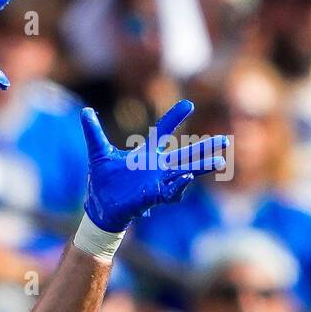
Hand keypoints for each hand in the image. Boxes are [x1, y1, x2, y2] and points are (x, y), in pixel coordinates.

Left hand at [81, 100, 228, 232]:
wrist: (99, 207)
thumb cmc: (102, 182)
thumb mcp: (97, 154)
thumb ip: (94, 133)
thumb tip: (85, 112)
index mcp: (145, 154)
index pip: (162, 132)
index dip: (174, 118)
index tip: (188, 104)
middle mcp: (156, 167)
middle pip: (185, 155)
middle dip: (204, 148)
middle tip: (225, 141)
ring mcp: (157, 182)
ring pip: (185, 173)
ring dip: (200, 167)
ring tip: (219, 161)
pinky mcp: (153, 197)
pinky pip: (171, 191)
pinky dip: (179, 184)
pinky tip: (186, 176)